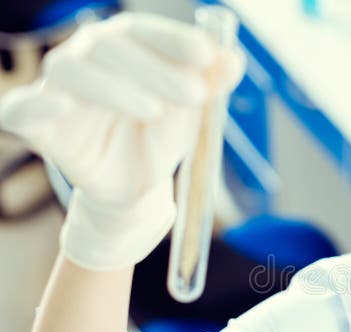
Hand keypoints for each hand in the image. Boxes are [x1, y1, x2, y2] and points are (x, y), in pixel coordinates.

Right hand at [0, 12, 244, 269]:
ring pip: (69, 68)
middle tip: (195, 95)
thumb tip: (233, 58)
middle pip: (109, 45)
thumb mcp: (190, 115)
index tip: (207, 56)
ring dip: (114, 86)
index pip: (143, 30)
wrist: (134, 186)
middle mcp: (87, 58)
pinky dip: (38, 104)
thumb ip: (210, 85)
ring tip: (154, 111)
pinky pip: (21, 108)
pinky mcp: (35, 125)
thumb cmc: (158, 137)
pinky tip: (65, 108)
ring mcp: (57, 89)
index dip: (174, 39)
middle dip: (156, 68)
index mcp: (124, 47)